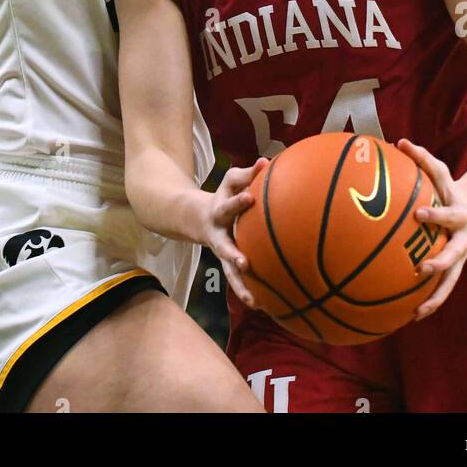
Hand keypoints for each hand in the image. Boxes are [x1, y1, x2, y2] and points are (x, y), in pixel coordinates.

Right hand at [197, 158, 268, 308]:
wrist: (199, 219)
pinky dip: (246, 292)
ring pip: (229, 272)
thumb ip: (247, 174)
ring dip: (240, 286)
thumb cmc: (225, 196)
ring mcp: (223, 252)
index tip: (250, 198)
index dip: (238, 202)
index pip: (229, 205)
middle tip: (244, 263)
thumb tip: (266, 162)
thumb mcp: (231, 181)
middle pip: (224, 246)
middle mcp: (219, 235)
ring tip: (252, 300)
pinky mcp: (230, 264)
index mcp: (220, 211)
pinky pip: (237, 280)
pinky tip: (261, 305)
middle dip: (232, 255)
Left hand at [397, 138, 466, 319]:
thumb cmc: (446, 186)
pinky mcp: (454, 268)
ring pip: (451, 280)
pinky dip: (430, 301)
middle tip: (421, 268)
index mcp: (459, 213)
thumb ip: (420, 157)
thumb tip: (399, 142)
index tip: (419, 214)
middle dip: (440, 262)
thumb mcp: (437, 169)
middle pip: (456, 254)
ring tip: (417, 312)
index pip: (449, 214)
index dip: (436, 215)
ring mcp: (460, 256)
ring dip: (436, 296)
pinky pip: (442, 287)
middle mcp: (463, 238)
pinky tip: (411, 316)